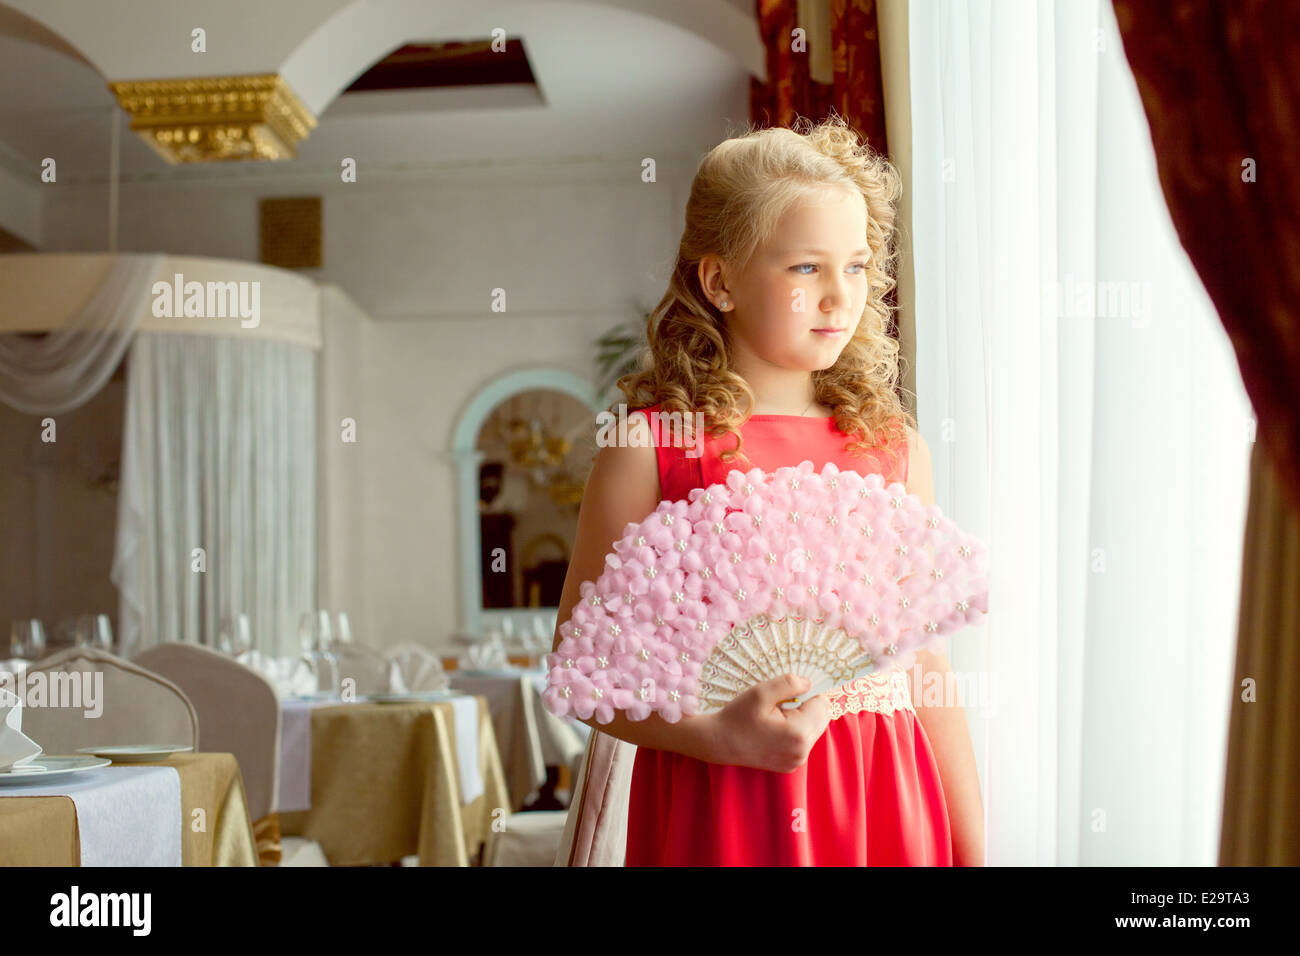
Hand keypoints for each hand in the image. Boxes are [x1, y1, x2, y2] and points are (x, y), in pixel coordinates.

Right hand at [708, 674, 829, 772]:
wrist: (718, 742)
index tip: (793, 689)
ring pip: (814, 729)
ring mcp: (797, 761)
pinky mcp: (791, 765)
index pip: (823, 705)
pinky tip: (776, 727)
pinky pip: (804, 741)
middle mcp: (802, 751)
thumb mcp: (760, 693)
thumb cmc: (737, 717)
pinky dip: (796, 730)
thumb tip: (809, 683)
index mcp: (798, 733)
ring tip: (778, 715)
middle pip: (822, 718)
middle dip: (808, 706)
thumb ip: (789, 684)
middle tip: (782, 702)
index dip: (811, 692)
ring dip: (802, 718)